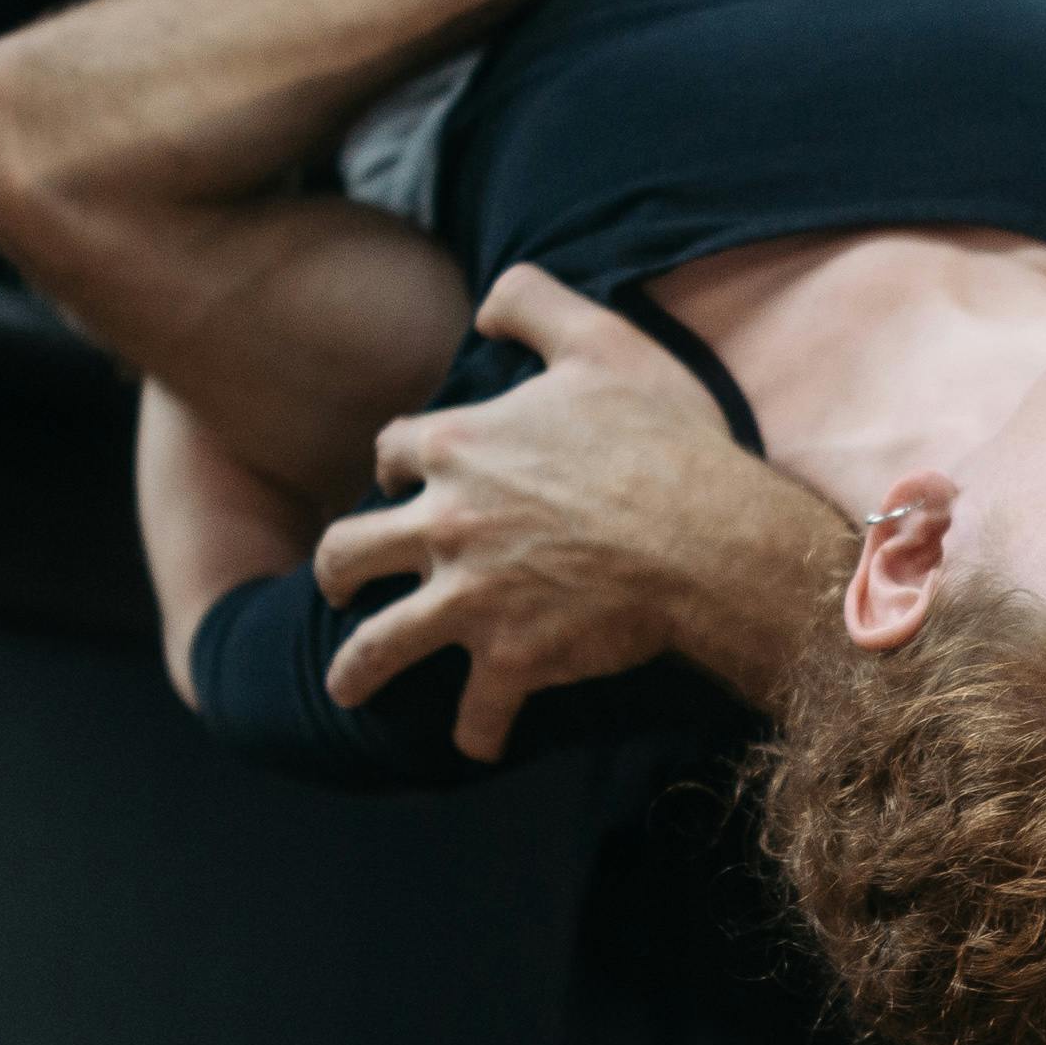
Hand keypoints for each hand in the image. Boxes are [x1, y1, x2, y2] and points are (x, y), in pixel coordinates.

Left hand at [309, 263, 857, 758]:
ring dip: (355, 671)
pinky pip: (475, 712)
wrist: (710, 538)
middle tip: (338, 582)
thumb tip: (485, 304)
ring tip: (347, 688)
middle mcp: (444, 526)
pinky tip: (478, 740)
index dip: (395, 466)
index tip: (403, 480)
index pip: (392, 453)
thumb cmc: (664, 440)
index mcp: (458, 447)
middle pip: (348, 552)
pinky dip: (475, 732)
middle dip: (336, 570)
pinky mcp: (512, 659)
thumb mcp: (601, 342)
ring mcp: (471, 599)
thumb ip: (534, 305)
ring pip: (377, 645)